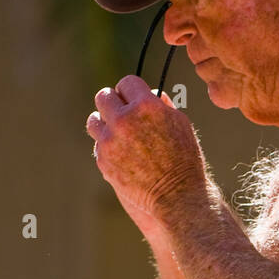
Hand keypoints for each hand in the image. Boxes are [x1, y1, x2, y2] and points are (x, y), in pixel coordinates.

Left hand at [86, 75, 203, 234]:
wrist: (176, 196)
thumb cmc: (184, 158)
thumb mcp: (180, 124)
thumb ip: (161, 105)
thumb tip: (150, 94)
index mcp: (146, 106)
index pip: (127, 82)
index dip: (131, 90)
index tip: (133, 98)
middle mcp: (125, 120)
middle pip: (104, 96)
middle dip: (113, 101)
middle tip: (121, 111)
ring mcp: (110, 141)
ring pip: (94, 120)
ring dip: (104, 122)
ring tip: (116, 131)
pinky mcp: (103, 160)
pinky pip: (97, 144)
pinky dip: (107, 146)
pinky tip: (122, 153)